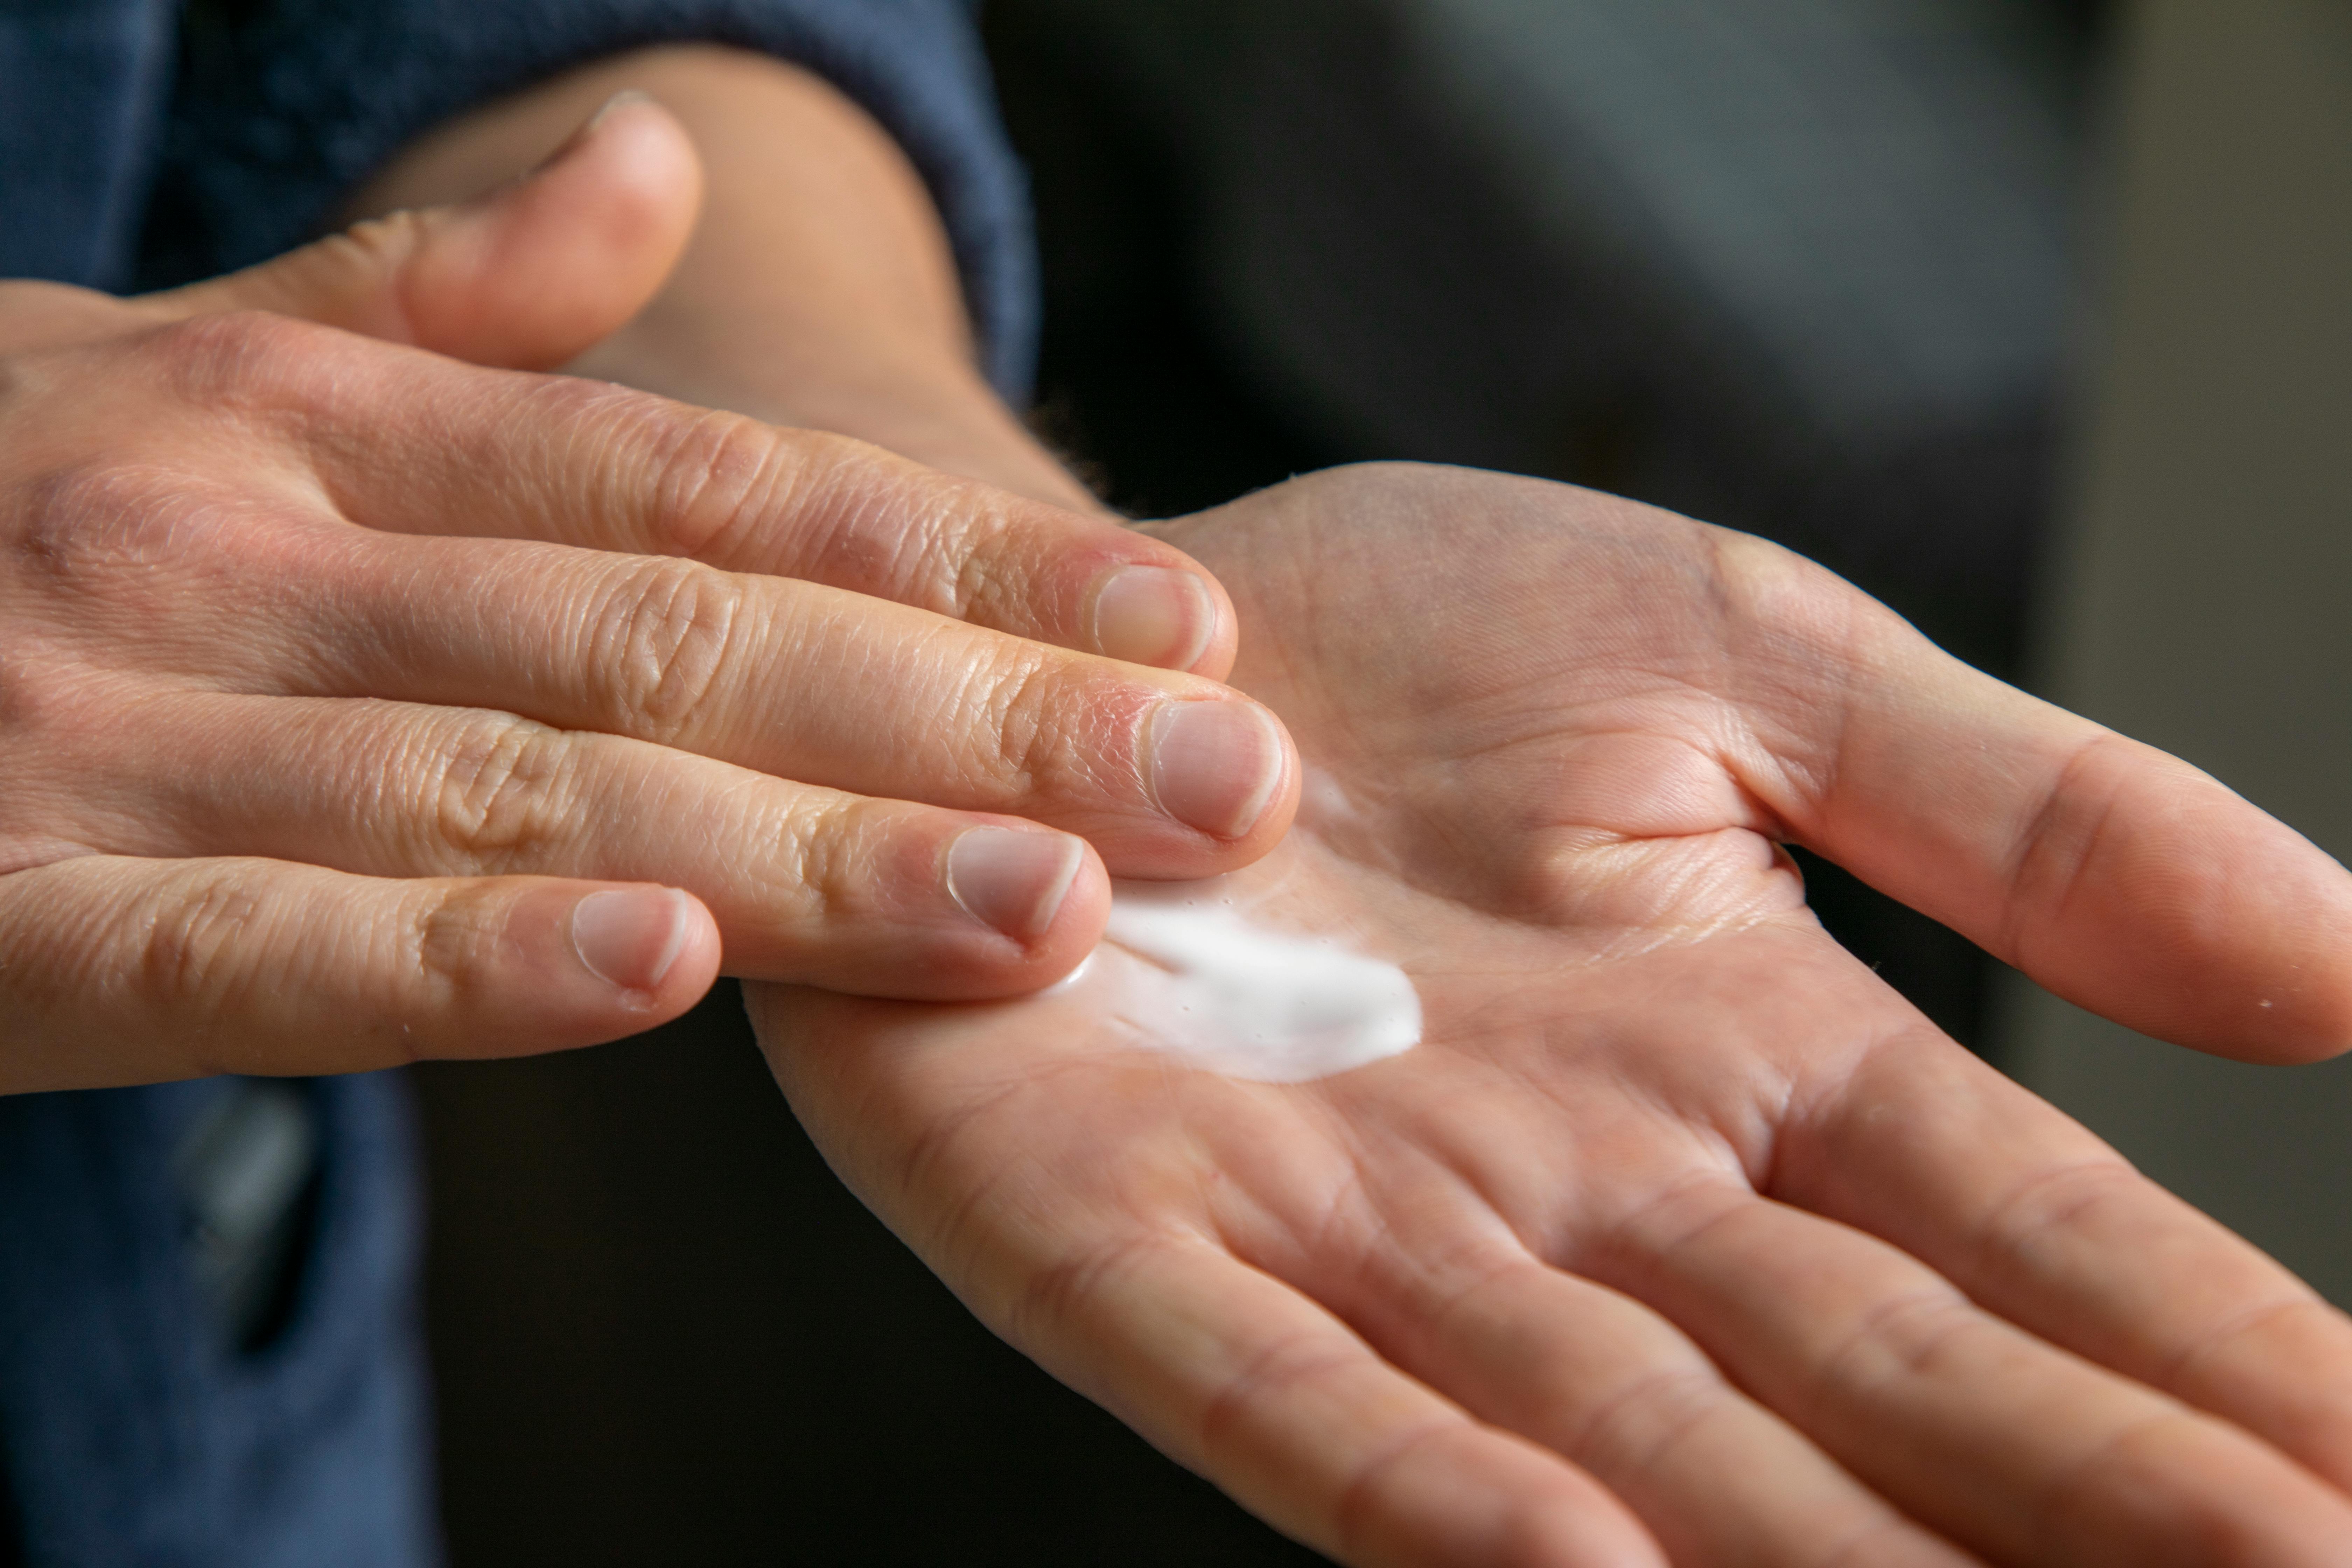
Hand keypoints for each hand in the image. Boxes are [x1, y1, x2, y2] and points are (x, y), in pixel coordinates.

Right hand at [0, 99, 1299, 1094]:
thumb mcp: (195, 352)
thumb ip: (433, 297)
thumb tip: (649, 174)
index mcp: (323, 429)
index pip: (720, 492)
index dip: (969, 555)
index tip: (1175, 619)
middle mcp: (261, 556)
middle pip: (693, 642)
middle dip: (974, 720)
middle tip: (1220, 786)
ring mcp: (130, 726)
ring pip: (541, 786)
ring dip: (809, 848)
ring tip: (1049, 900)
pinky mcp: (3, 906)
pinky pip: (266, 943)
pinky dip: (461, 956)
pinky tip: (662, 967)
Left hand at [751, 464, 2351, 1565]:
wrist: (1112, 620)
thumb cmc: (1411, 635)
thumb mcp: (1746, 660)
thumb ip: (2013, 812)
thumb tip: (2346, 971)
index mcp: (1739, 1063)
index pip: (2020, 1241)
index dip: (2202, 1359)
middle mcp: (1574, 1196)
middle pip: (1858, 1379)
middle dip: (2066, 1500)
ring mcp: (1350, 1229)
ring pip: (1607, 1435)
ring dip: (1791, 1544)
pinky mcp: (1129, 1227)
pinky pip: (1280, 1391)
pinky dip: (1411, 1488)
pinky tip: (1564, 1567)